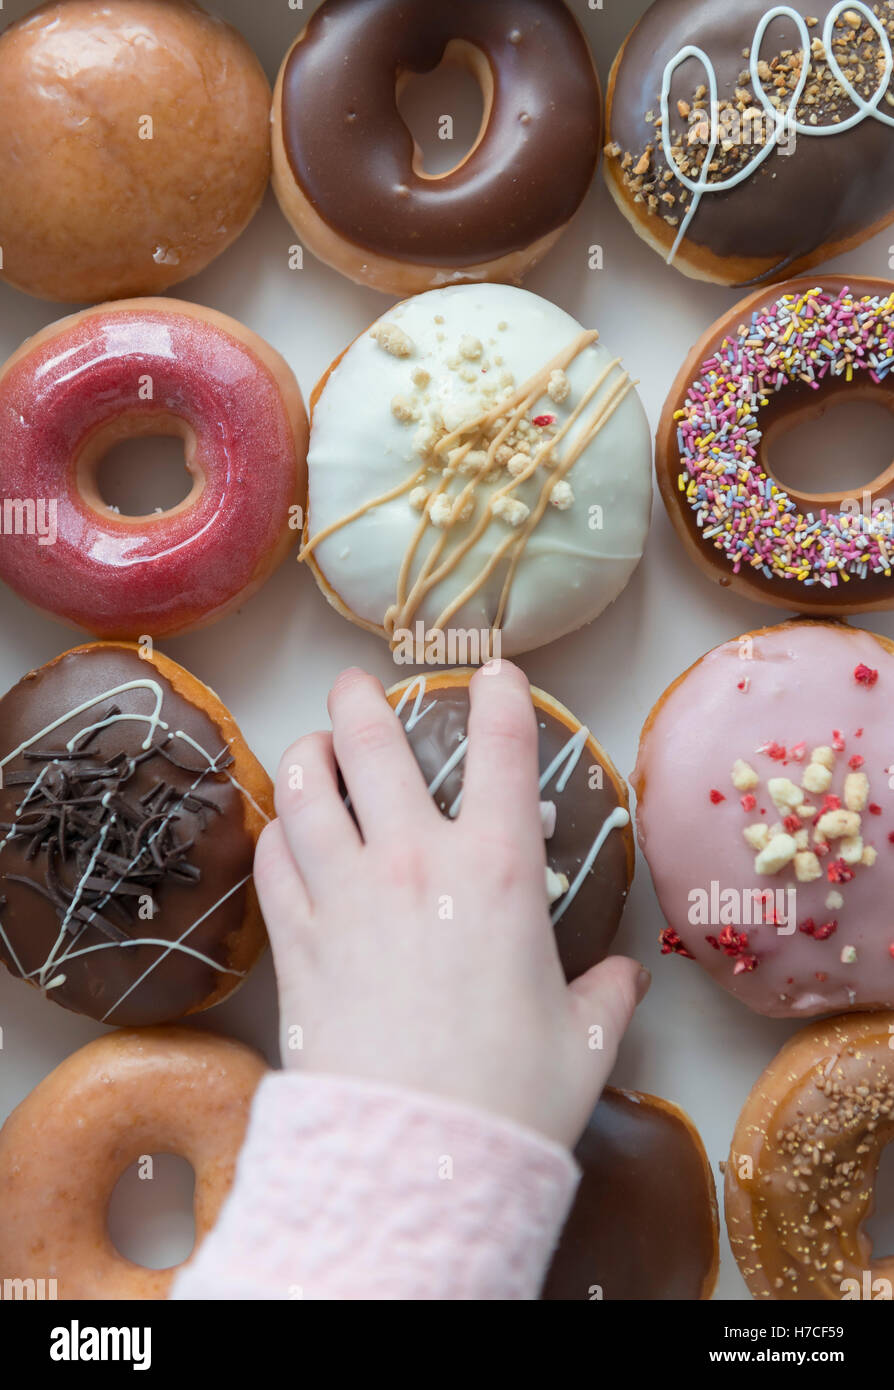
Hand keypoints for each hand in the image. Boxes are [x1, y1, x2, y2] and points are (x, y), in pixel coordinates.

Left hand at [253, 661, 649, 1148]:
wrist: (414, 1158)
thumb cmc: (509, 1100)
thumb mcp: (582, 1045)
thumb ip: (605, 998)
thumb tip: (625, 980)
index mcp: (499, 872)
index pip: (503, 751)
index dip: (501, 696)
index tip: (496, 671)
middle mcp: (416, 863)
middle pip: (374, 745)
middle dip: (360, 699)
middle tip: (356, 684)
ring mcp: (347, 895)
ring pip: (306, 790)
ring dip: (308, 753)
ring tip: (313, 743)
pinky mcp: (298, 939)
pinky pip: (273, 860)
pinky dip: (276, 833)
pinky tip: (284, 832)